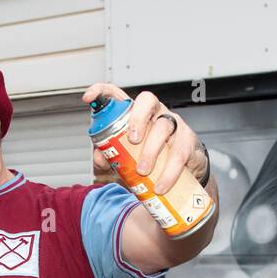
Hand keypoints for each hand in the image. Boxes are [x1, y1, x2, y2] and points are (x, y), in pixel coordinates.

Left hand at [81, 82, 204, 194]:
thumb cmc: (153, 159)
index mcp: (135, 114)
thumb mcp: (128, 159)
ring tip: (143, 170)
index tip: (88, 99)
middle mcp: (155, 112)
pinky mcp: (188, 140)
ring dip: (151, 150)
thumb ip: (111, 157)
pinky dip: (169, 172)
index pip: (117, 94)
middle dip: (138, 118)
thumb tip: (100, 158)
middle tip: (132, 140)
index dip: (102, 91)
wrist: (185, 173)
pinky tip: (160, 185)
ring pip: (163, 126)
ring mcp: (173, 123)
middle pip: (147, 100)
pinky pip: (179, 152)